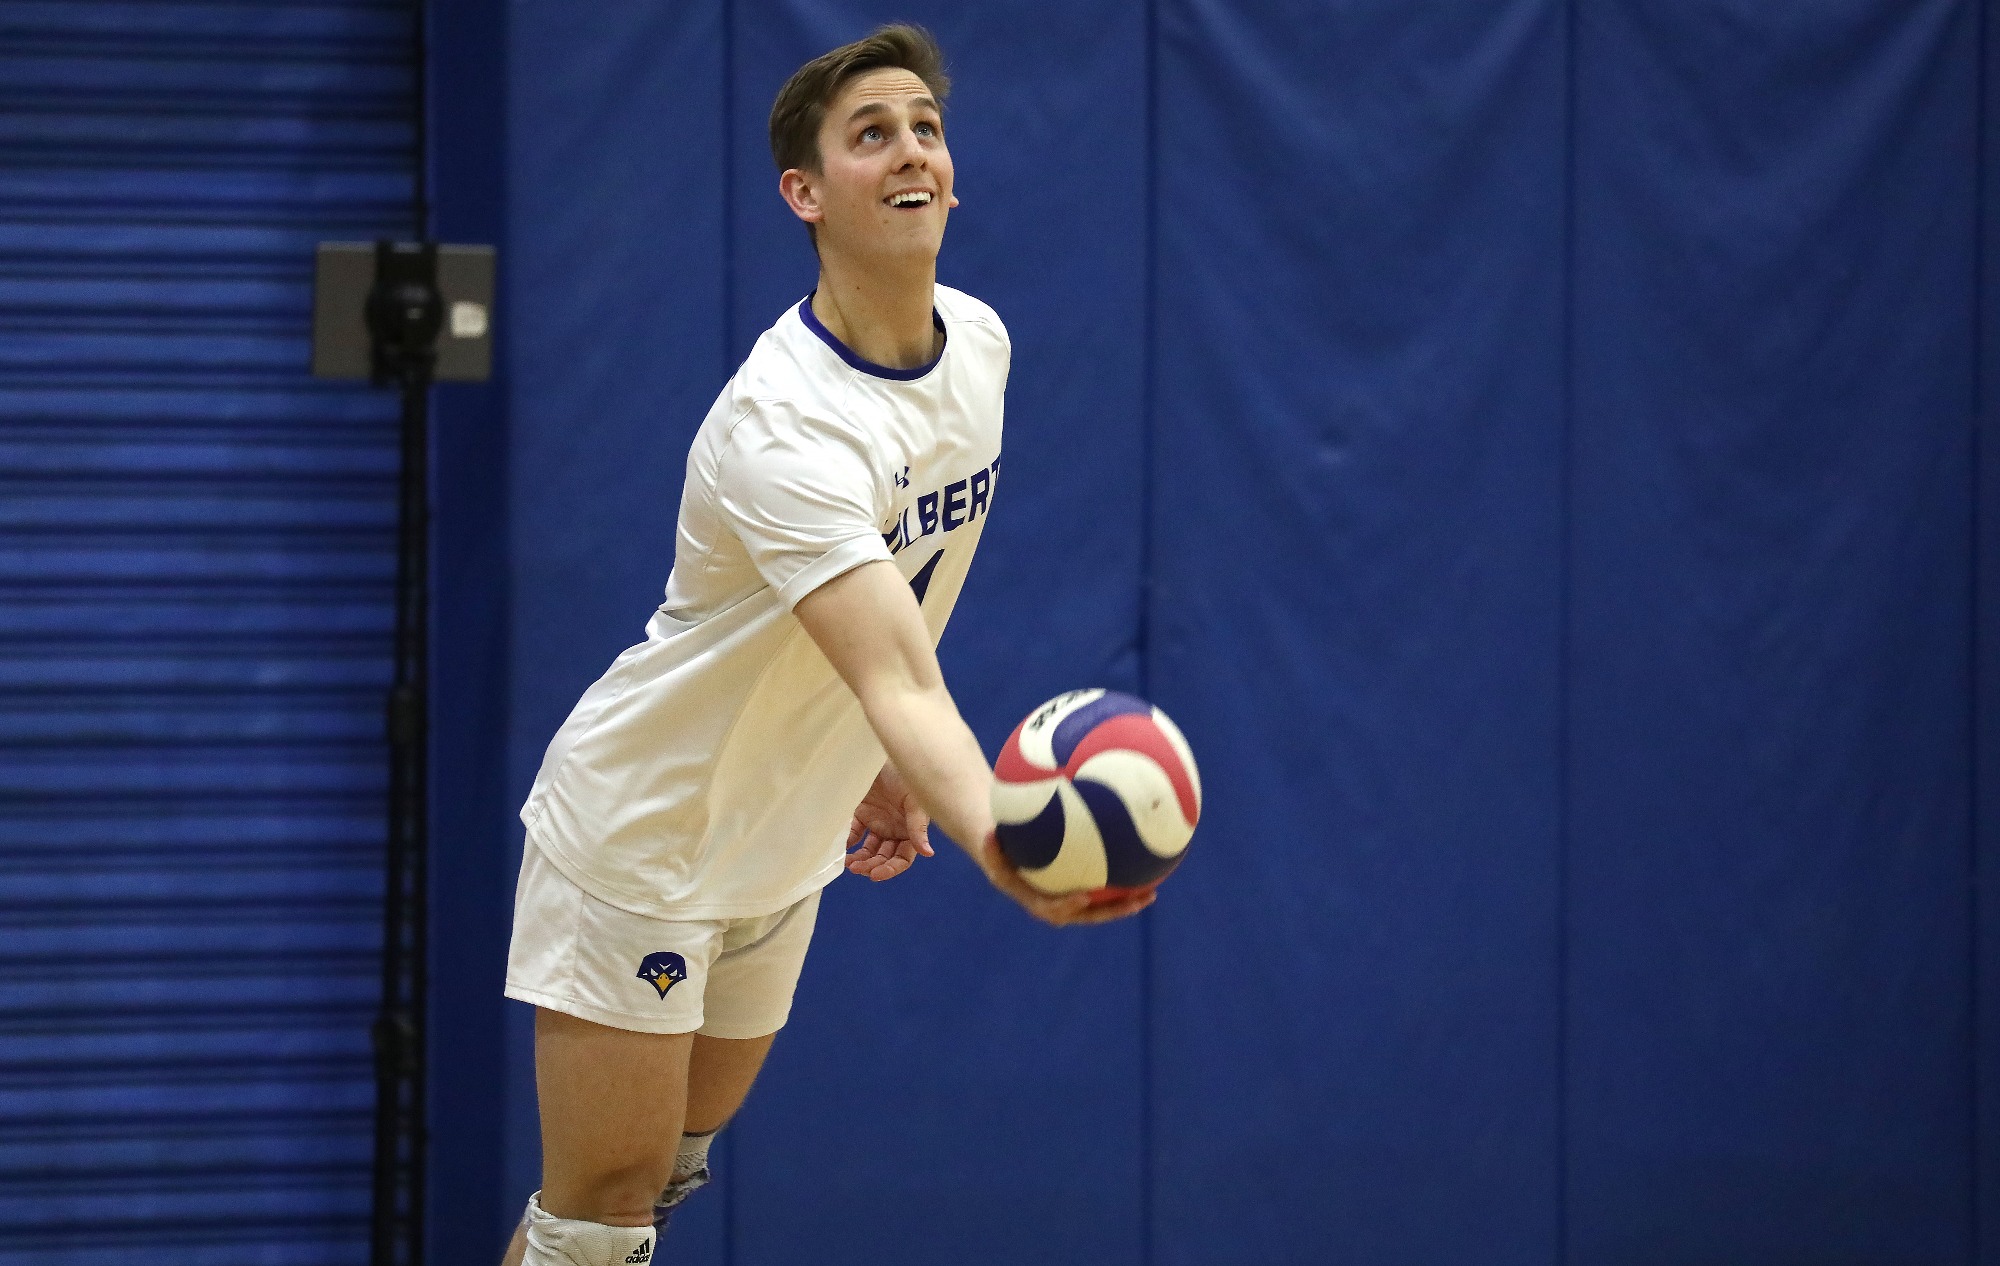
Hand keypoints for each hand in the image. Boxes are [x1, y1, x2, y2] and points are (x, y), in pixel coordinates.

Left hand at [844, 763, 935, 881]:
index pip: (903, 857)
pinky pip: (853, 832)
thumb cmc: (907, 773)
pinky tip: (842, 847)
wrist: (888, 750)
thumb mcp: (916, 800)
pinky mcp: (861, 812)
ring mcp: (877, 821)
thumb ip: (918, 827)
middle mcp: (894, 829)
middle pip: (884, 856)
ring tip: (850, 864)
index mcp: (910, 829)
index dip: (891, 869)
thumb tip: (928, 853)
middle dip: (872, 866)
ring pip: (868, 849)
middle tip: (859, 869)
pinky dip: (848, 841)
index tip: (875, 874)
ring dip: (860, 859)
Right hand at [974, 832, 1155, 926]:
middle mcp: (1056, 904)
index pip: (1052, 909)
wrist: (1005, 847)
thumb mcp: (988, 843)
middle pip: (1087, 914)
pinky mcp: (1082, 888)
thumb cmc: (998, 844)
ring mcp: (1071, 898)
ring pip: (1102, 905)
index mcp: (1034, 899)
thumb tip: (989, 833)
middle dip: (1112, 911)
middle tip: (1135, 901)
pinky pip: (1105, 887)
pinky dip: (1124, 881)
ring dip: (1127, 902)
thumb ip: (989, 844)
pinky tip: (1147, 866)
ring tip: (1152, 892)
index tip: (1085, 895)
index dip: (1068, 906)